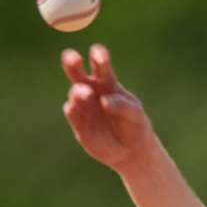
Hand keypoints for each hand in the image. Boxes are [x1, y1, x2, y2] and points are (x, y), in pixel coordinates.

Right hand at [61, 44, 155, 169]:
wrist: (131, 151)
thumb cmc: (134, 125)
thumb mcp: (135, 113)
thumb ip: (122, 105)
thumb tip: (104, 101)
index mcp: (107, 82)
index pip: (100, 64)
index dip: (98, 56)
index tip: (100, 55)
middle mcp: (92, 91)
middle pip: (77, 71)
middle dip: (72, 61)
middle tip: (74, 57)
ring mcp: (84, 107)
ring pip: (75, 92)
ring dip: (79, 91)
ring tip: (88, 94)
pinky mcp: (79, 124)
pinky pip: (71, 113)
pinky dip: (72, 110)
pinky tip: (74, 108)